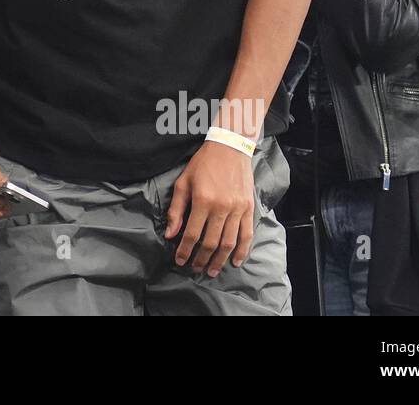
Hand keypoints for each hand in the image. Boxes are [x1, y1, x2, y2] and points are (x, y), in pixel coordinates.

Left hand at [164, 140, 255, 276]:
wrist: (229, 148)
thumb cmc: (203, 164)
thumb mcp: (183, 182)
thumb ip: (176, 209)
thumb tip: (170, 234)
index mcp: (202, 200)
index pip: (192, 233)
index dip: (185, 250)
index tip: (180, 261)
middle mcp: (221, 207)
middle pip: (211, 242)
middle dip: (201, 259)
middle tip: (195, 269)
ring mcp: (237, 209)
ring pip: (229, 243)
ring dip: (220, 260)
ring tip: (211, 271)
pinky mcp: (248, 208)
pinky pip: (247, 235)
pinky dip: (242, 251)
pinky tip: (235, 261)